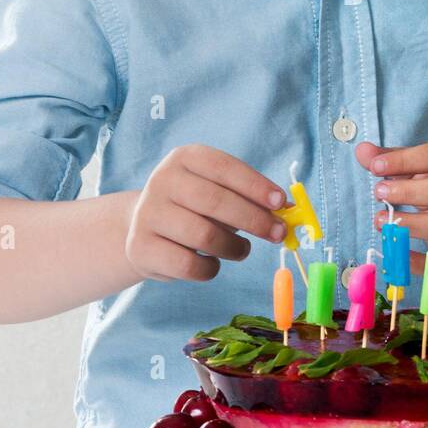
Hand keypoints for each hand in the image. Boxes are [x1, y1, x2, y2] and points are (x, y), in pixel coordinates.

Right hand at [125, 144, 287, 281]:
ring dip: (234, 248)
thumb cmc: (193, 208)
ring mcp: (148, 214)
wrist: (142, 228)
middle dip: (254, 219)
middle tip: (277, 233)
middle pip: (215, 201)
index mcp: (184, 158)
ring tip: (242, 250)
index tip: (281, 202)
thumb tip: (287, 210)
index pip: (224, 168)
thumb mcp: (217, 191)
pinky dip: (210, 269)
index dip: (255, 185)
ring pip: (204, 236)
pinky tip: (213, 263)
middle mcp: (162, 180)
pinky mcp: (141, 247)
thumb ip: (249, 198)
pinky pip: (189, 265)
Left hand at [355, 139, 427, 272]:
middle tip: (378, 192)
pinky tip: (395, 249)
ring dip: (411, 224)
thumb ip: (389, 158)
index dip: (404, 161)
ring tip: (379, 220)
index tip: (375, 167)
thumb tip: (361, 150)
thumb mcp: (415, 164)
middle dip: (408, 193)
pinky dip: (420, 258)